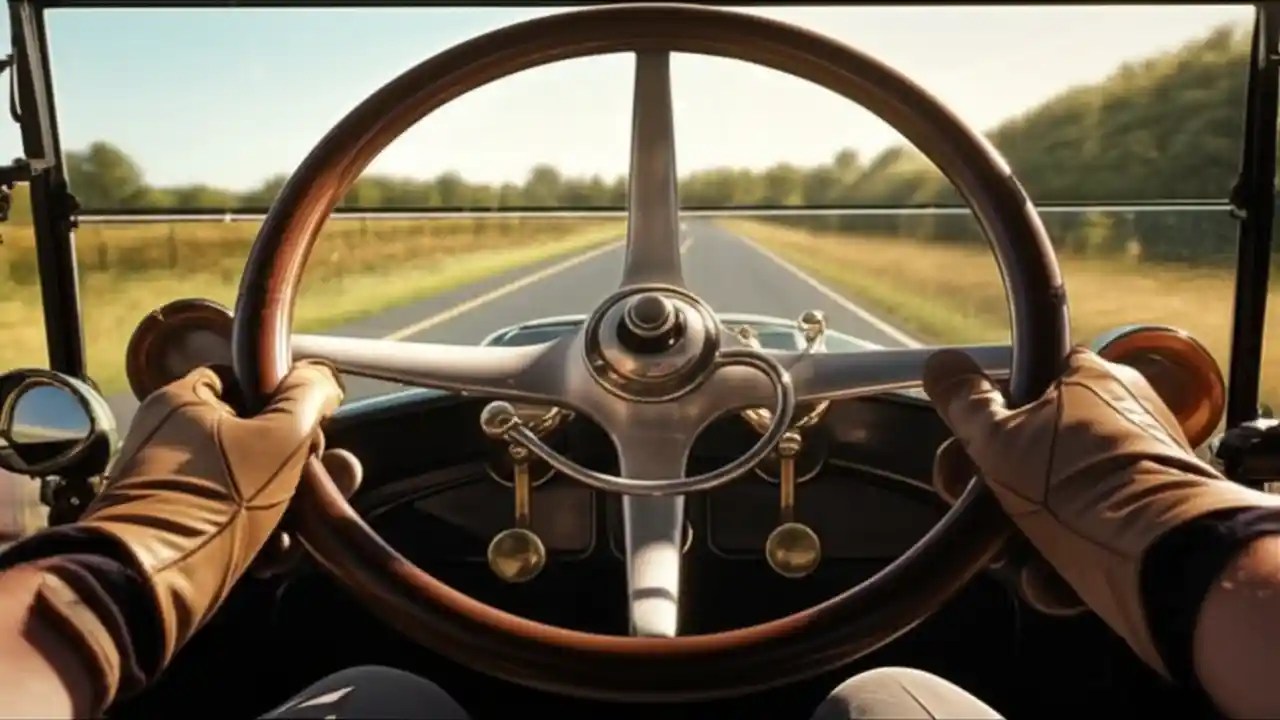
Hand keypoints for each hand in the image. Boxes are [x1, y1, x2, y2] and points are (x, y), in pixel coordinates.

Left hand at [77, 362, 346, 667]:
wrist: (147, 587)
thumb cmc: (216, 501)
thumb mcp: (280, 437)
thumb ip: (307, 398)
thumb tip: (321, 377)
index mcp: (183, 401)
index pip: (245, 380)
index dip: (285, 401)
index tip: (311, 430)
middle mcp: (170, 439)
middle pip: (255, 439)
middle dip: (299, 469)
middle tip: (323, 486)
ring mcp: (170, 487)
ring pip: (250, 486)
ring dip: (287, 510)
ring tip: (297, 536)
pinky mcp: (174, 531)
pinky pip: (229, 522)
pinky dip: (258, 537)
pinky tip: (274, 557)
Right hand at [923, 346, 1278, 675]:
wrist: (1164, 556)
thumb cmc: (1073, 482)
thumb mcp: (997, 438)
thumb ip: (964, 403)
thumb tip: (939, 362)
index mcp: (1090, 377)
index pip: (1027, 377)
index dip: (986, 412)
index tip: (962, 444)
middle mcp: (1122, 416)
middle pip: (1036, 444)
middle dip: (993, 484)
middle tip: (969, 503)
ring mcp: (1140, 471)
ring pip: (1058, 496)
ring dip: (1021, 531)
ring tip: (1008, 558)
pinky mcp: (1152, 524)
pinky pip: (1090, 534)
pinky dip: (1061, 562)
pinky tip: (1046, 581)